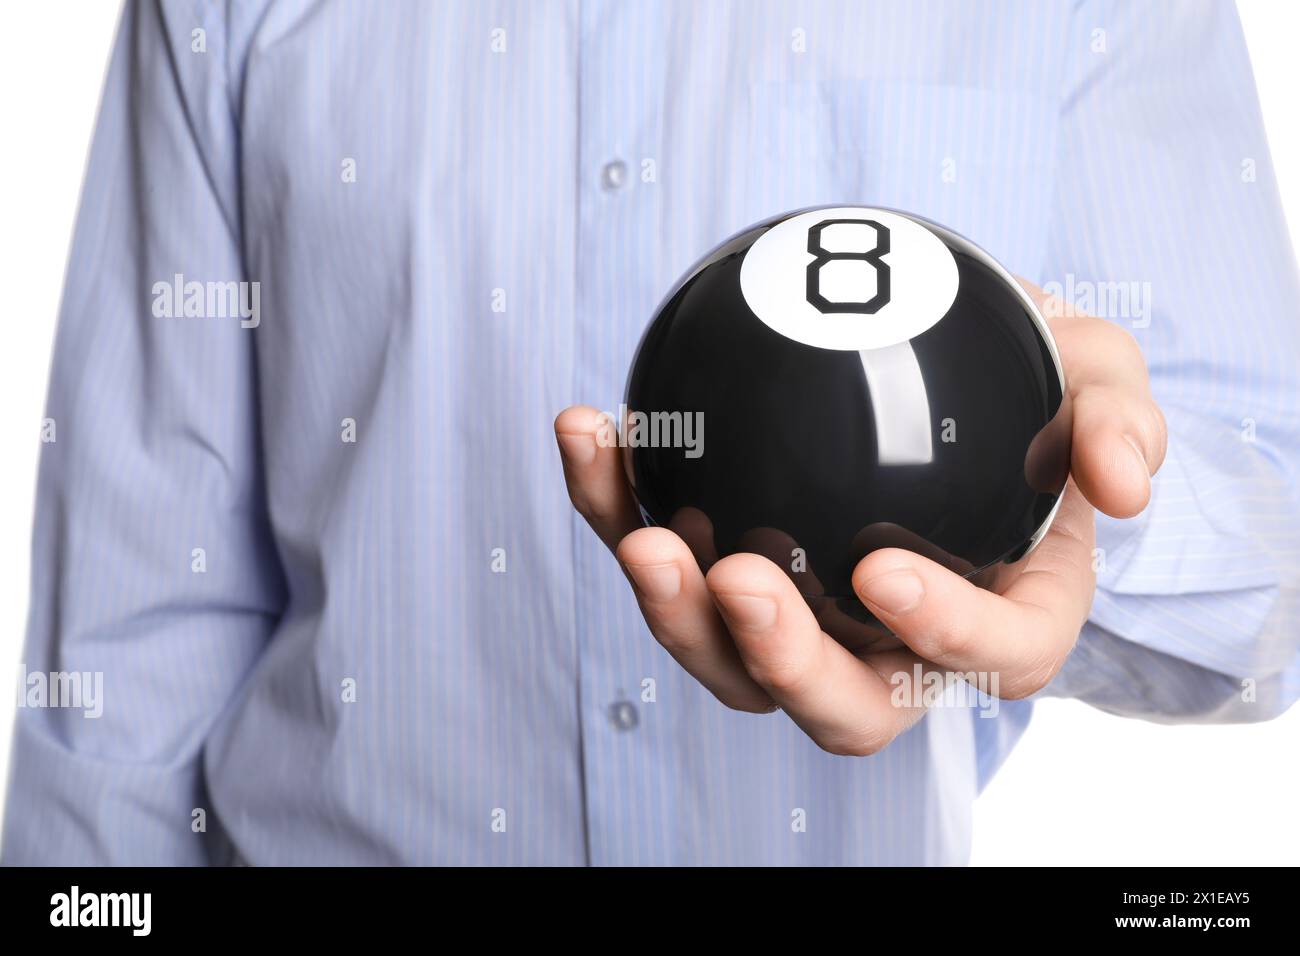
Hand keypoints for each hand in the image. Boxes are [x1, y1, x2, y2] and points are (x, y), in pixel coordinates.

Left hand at [554, 280, 1165, 754]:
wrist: (936, 362)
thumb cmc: (1027, 391)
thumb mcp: (1095, 379)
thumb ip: (1119, 420)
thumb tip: (1124, 483)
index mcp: (993, 619)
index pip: (983, 658)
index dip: (938, 636)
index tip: (882, 568)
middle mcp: (887, 643)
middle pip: (835, 699)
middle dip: (778, 662)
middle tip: (734, 574)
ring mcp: (796, 615)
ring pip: (727, 656)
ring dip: (670, 605)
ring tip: (636, 527)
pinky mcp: (716, 560)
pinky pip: (661, 550)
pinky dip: (615, 502)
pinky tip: (589, 428)